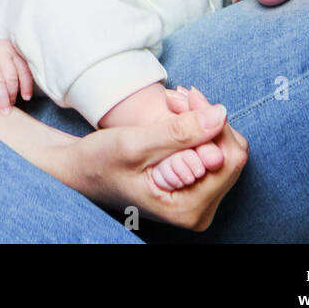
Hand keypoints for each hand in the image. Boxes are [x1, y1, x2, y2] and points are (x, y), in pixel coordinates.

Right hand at [56, 86, 247, 230]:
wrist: (79, 172)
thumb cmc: (99, 162)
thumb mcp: (135, 144)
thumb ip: (179, 132)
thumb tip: (220, 114)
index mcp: (188, 208)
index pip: (227, 158)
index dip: (211, 121)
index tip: (184, 96)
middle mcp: (199, 211)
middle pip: (229, 155)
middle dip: (206, 119)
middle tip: (176, 97)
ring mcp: (198, 201)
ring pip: (222, 151)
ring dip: (201, 121)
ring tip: (172, 103)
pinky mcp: (194, 189)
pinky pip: (210, 154)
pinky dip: (197, 129)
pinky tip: (175, 115)